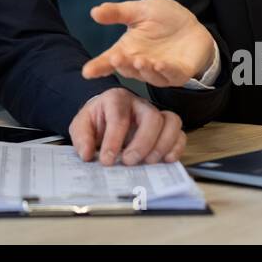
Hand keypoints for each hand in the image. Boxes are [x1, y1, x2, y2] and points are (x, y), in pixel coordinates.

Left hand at [68, 88, 186, 165]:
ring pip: (171, 121)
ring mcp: (156, 114)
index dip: (114, 140)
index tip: (107, 160)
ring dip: (163, 144)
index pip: (119, 117)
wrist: (106, 119)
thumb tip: (87, 154)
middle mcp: (140, 103)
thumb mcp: (82, 125)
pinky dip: (176, 148)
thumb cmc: (97, 121)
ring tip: (149, 162)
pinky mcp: (166, 127)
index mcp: (116, 99)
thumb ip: (82, 138)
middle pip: (151, 117)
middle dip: (142, 143)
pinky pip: (180, 133)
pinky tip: (166, 160)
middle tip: (129, 162)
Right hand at [80, 0, 215, 87]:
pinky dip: (165, 70)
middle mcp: (140, 64)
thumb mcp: (138, 11)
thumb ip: (117, 13)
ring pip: (149, 75)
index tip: (87, 71)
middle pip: (128, 69)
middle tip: (115, 58)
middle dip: (122, 65)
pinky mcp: (179, 73)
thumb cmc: (162, 19)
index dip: (98, 67)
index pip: (109, 61)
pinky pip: (171, 75)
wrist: (191, 24)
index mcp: (128, 50)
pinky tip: (159, 63)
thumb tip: (94, 11)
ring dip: (143, 69)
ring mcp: (160, 71)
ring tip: (138, 60)